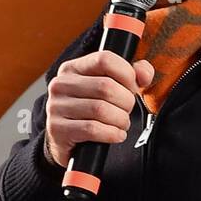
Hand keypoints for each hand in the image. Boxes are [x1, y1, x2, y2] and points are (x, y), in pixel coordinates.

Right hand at [44, 51, 154, 167]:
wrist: (67, 141)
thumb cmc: (91, 112)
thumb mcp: (110, 88)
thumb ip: (132, 75)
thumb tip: (144, 73)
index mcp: (74, 68)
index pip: (105, 59)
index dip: (126, 73)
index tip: (133, 87)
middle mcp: (61, 84)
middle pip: (106, 86)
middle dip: (126, 102)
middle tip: (126, 110)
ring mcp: (56, 106)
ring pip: (100, 109)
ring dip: (120, 120)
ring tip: (121, 123)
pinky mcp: (58, 129)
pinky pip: (92, 129)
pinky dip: (112, 133)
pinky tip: (116, 134)